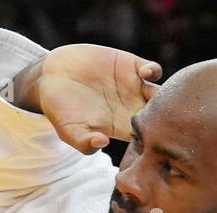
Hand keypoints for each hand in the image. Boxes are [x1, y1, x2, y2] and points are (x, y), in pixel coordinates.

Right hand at [18, 44, 161, 152]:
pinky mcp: (129, 65)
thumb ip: (84, 142)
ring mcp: (132, 86)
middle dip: (166, 116)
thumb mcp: (69, 132)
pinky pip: (151, 69)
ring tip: (156, 94)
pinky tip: (144, 73)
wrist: (50, 77)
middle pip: (160, 115)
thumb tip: (102, 143)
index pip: (148, 137)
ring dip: (165, 94)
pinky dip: (153, 71)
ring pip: (160, 92)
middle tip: (163, 115)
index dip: (155, 138)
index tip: (153, 136)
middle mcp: (131, 108)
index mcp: (122, 127)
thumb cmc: (60, 110)